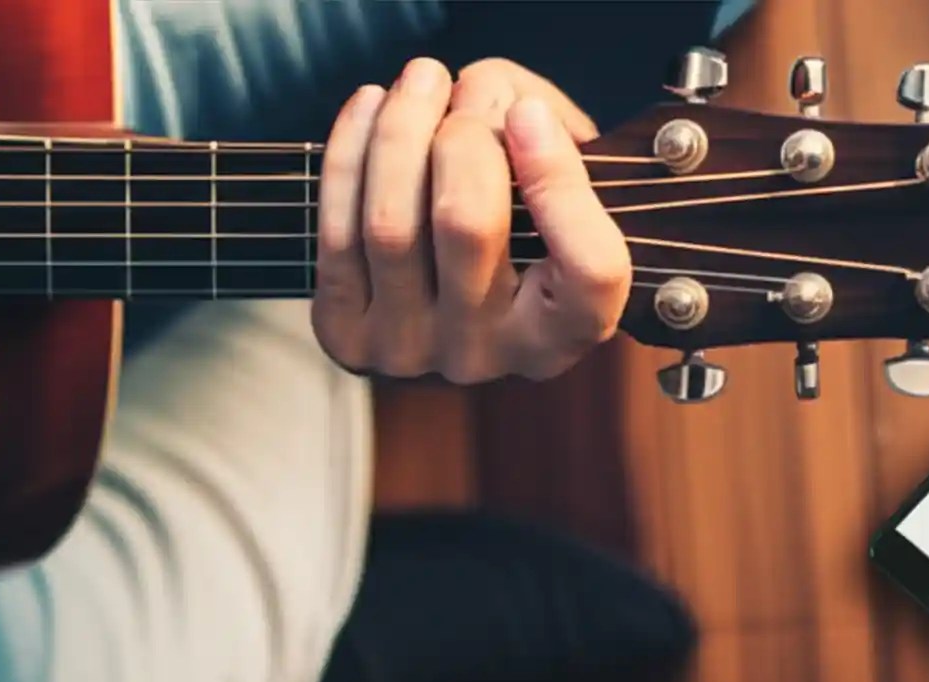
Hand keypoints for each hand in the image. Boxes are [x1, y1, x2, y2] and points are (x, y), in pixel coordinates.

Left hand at [313, 57, 631, 382]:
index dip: (560, 182)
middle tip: (464, 90)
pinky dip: (350, 153)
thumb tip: (482, 99)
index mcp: (567, 330)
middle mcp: (493, 354)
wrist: (446, 289)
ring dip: (400, 129)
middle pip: (469, 227)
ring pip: (392, 226)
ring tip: (421, 80)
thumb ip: (543, 128)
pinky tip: (371, 105)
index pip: (590, 268)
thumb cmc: (522, 219)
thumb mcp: (563, 179)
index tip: (530, 113)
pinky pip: (338, 233)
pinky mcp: (350, 338)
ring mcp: (415, 352)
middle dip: (461, 134)